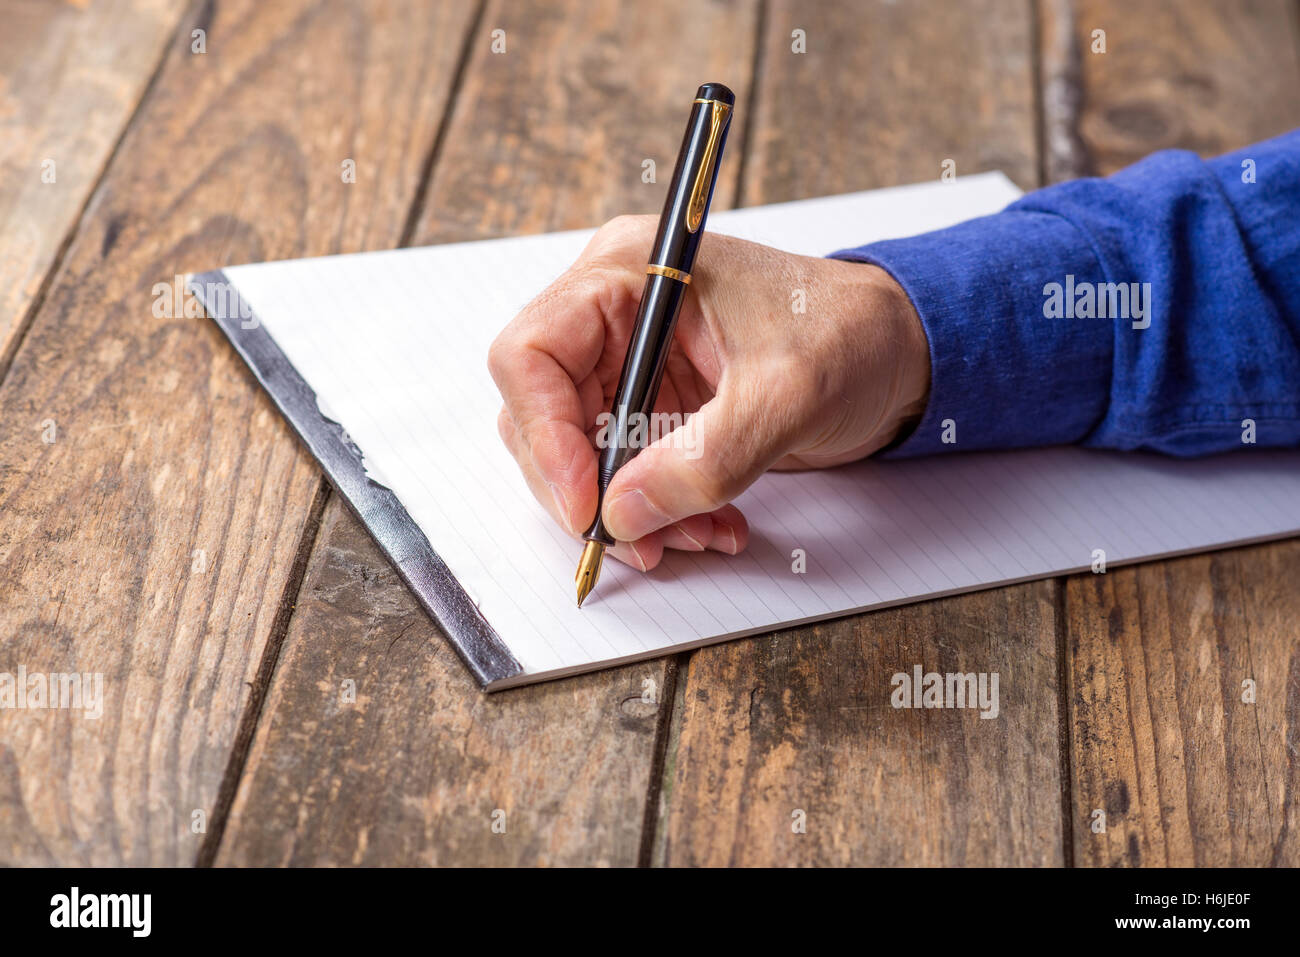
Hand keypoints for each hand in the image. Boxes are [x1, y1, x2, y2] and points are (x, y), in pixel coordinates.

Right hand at [488, 215, 930, 570]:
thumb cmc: (851, 336)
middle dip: (588, 488)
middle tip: (636, 541)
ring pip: (579, 453)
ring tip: (695, 536)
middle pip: (543, 413)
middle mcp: (614, 313)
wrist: (897, 351)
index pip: (532, 353)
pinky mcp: (652, 403)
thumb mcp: (786, 396)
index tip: (586, 503)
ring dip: (627, 510)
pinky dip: (657, 510)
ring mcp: (630, 361)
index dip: (544, 434)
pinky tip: (709, 525)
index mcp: (630, 274)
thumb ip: (704, 460)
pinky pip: (623, 470)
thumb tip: (622, 514)